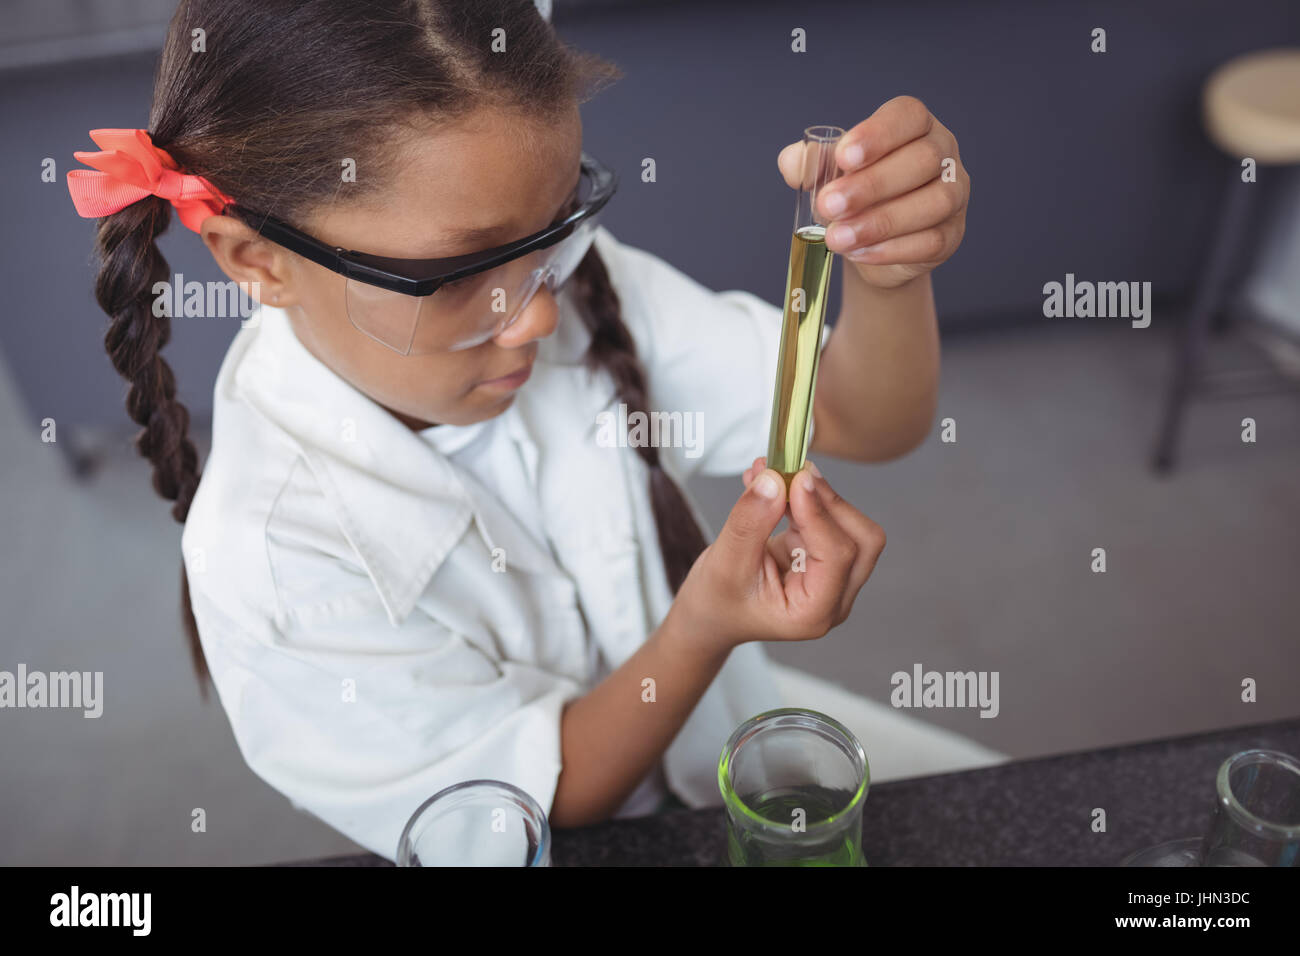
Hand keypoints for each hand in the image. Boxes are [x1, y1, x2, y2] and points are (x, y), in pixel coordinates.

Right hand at [667, 458, 885, 654]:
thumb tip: (774, 480)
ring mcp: (832, 576)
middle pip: (862, 541)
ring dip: (817, 494)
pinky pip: (825, 517)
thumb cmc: (716, 603)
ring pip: (849, 525)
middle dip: (829, 502)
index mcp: (814, 613)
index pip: (837, 557)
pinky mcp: (820, 554)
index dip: (820, 514)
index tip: (796, 479)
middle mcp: (833, 597)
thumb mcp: (724, 564)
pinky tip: (772, 481)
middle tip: (793, 474)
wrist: (711, 614)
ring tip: (775, 472)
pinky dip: (803, 495)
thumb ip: (750, 523)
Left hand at [777, 95, 969, 289]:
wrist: (872, 244)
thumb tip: (793, 162)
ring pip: (933, 203)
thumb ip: (810, 163)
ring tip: (837, 237)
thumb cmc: (855, 195)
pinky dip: (891, 249)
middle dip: (871, 185)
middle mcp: (942, 153)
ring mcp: (954, 194)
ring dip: (880, 222)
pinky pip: (931, 241)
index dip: (877, 134)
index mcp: (914, 125)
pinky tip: (858, 253)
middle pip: (922, 160)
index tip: (843, 156)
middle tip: (828, 205)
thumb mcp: (829, 173)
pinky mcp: (952, 234)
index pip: (907, 116)